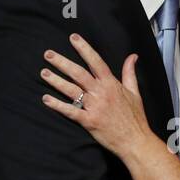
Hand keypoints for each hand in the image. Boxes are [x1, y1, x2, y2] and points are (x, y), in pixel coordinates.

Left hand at [41, 33, 153, 156]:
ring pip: (71, 90)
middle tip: (48, 54)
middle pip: (78, 73)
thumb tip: (132, 56)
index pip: (96, 61)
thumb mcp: (135, 92)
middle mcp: (101, 93)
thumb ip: (130, 72)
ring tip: (44, 72)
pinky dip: (57, 105)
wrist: (135, 141)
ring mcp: (94, 107)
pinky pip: (70, 111)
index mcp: (111, 84)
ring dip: (56, 80)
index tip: (73, 38)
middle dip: (62, 62)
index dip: (84, 49)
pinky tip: (46, 99)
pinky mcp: (89, 121)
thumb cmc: (135, 118)